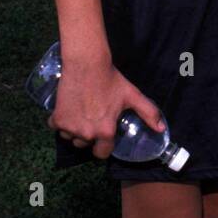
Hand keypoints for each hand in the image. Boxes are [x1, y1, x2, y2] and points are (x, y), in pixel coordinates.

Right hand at [48, 55, 164, 159]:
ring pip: (70, 137)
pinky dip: (59, 121)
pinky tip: (68, 110)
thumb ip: (148, 113)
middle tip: (91, 119)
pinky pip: (56, 127)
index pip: (102, 153)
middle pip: (84, 145)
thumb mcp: (132, 95)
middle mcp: (87, 134)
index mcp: (105, 131)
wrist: (86, 64)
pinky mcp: (57, 118)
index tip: (103, 137)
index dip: (103, 146)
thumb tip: (161, 129)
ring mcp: (70, 127)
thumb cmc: (111, 80)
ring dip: (73, 129)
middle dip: (88, 136)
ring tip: (80, 114)